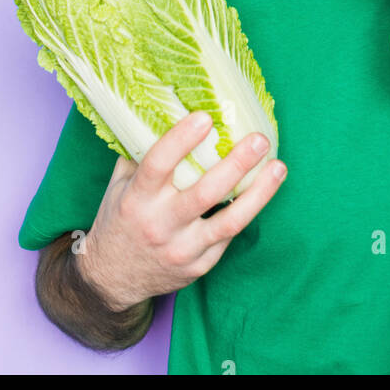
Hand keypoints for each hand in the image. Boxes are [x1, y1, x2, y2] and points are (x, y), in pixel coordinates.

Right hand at [80, 112, 286, 311]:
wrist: (111, 280)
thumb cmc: (119, 220)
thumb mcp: (118, 186)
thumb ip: (139, 153)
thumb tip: (165, 109)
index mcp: (136, 200)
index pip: (158, 165)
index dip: (181, 140)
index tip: (206, 117)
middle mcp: (159, 225)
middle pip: (205, 193)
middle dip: (237, 163)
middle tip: (259, 139)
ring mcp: (181, 249)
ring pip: (229, 222)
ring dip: (259, 193)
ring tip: (278, 167)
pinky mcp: (198, 266)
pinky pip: (228, 237)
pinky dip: (247, 212)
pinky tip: (262, 191)